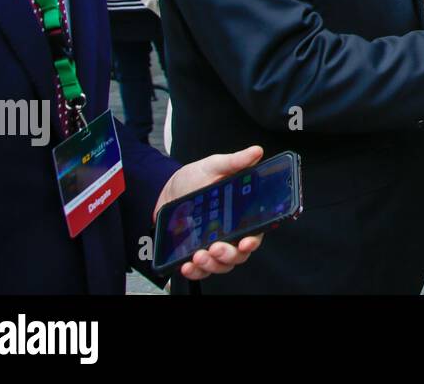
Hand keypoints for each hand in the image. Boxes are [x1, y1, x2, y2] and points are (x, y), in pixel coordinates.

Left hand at [154, 145, 264, 280]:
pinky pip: (201, 270)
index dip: (253, 240)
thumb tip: (256, 151)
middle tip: (215, 247)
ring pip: (222, 265)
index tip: (246, 241)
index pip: (255, 232)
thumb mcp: (214, 166)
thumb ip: (236, 161)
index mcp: (241, 214)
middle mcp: (231, 233)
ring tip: (199, 255)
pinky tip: (187, 265)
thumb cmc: (194, 178)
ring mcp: (214, 245)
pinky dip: (196, 272)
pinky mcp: (196, 254)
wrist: (167, 189)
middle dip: (229, 255)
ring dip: (212, 264)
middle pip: (239, 254)